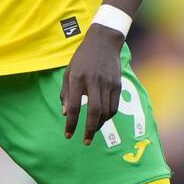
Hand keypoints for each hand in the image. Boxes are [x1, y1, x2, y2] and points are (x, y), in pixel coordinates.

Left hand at [59, 25, 123, 144]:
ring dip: (99, 125)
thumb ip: (66, 93)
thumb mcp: (69, 72)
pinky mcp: (117, 84)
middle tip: (85, 141)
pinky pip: (114, 106)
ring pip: (106, 111)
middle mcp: (93, 81)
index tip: (68, 135)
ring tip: (92, 132)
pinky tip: (102, 120)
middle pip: (94, 112)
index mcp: (77, 78)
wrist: (103, 41)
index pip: (75, 106)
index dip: (71, 123)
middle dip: (89, 130)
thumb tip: (66, 114)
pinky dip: (108, 116)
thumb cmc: (82, 58)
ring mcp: (107, 83)